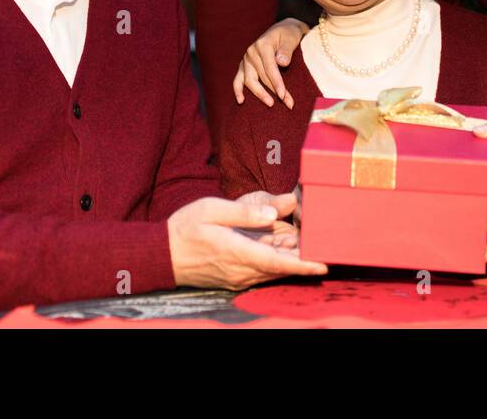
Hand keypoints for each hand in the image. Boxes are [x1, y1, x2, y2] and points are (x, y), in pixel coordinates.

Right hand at [168, 194, 326, 289]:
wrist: (162, 255)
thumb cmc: (185, 229)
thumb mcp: (211, 210)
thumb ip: (243, 213)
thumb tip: (273, 214)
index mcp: (237, 252)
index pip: (277, 262)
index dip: (303, 264)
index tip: (324, 264)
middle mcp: (241, 270)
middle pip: (280, 268)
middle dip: (304, 257)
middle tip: (325, 243)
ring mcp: (238, 276)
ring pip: (273, 270)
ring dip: (291, 258)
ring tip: (309, 241)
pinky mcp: (235, 276)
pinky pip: (263, 270)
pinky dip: (277, 260)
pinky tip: (286, 247)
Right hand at [232, 18, 309, 107]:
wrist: (282, 30)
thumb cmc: (288, 34)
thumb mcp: (291, 38)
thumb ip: (286, 50)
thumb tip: (281, 62)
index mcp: (263, 45)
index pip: (270, 68)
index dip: (277, 83)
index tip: (284, 96)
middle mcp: (251, 52)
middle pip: (262, 76)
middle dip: (275, 92)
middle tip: (288, 104)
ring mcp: (246, 60)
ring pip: (250, 80)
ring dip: (260, 94)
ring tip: (271, 104)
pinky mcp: (244, 66)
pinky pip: (238, 79)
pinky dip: (238, 90)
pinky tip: (241, 100)